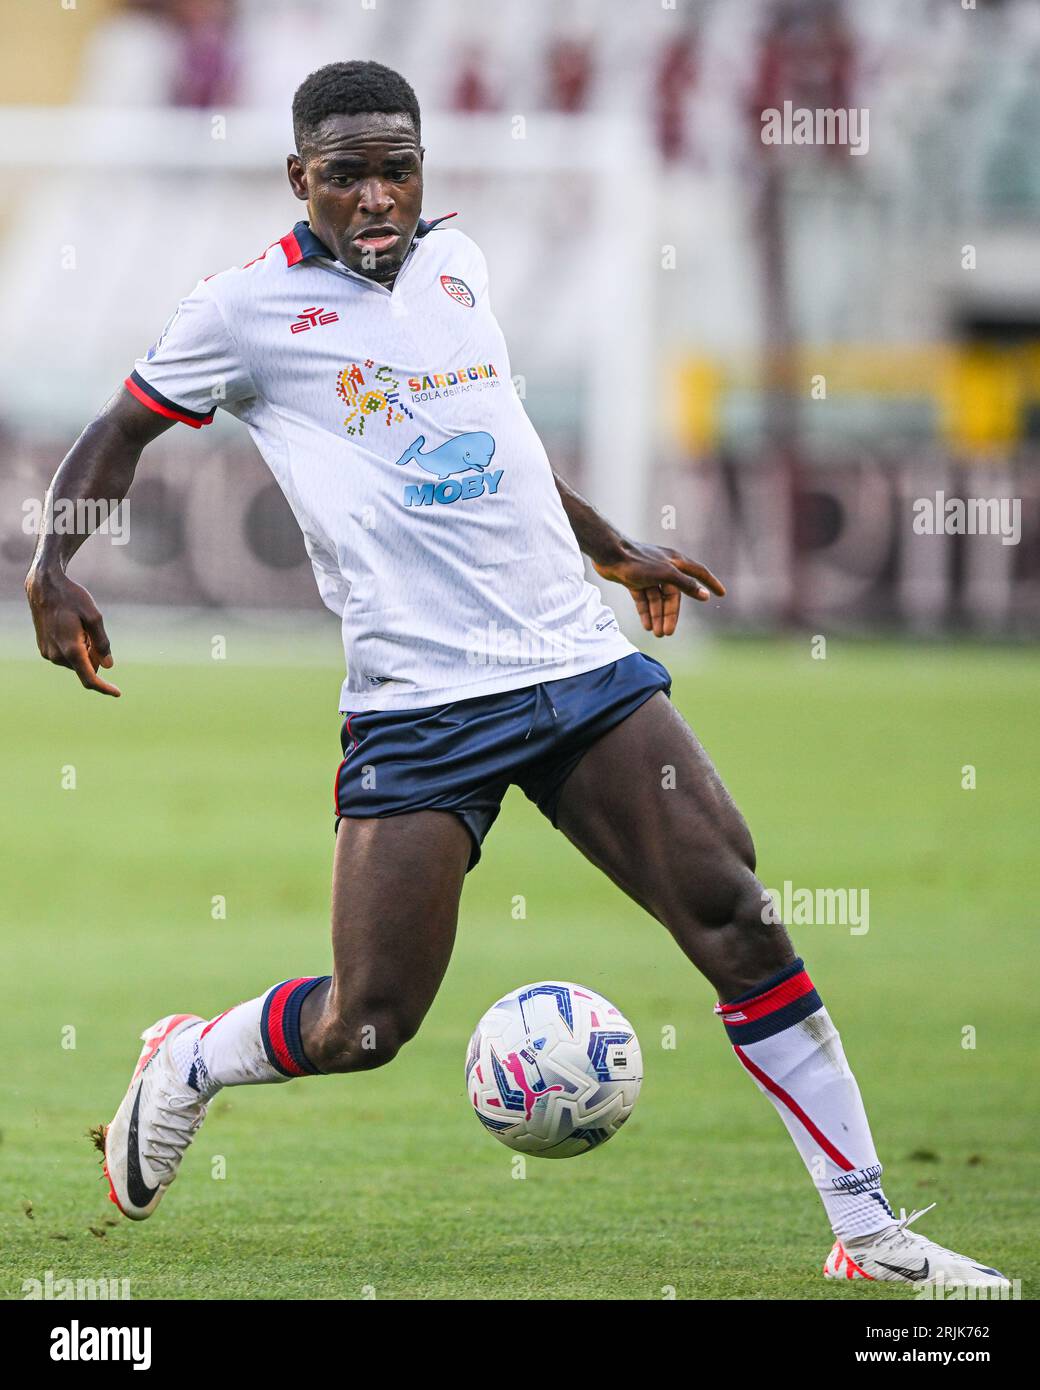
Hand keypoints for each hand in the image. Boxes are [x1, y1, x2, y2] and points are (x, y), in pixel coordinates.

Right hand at [25, 569, 120, 695]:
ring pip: (76, 661)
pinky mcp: (44, 649)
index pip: (89, 678)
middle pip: (86, 667)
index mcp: (71, 649)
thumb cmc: (71, 598)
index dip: (104, 687)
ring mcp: (49, 653)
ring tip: (77, 626)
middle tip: (90, 631)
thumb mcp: (94, 616)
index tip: (118, 693)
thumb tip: (108, 666)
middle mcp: (57, 655)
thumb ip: (102, 643)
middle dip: (94, 655)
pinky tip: (69, 628)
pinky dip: (74, 647)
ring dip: (84, 650)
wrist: (45, 587)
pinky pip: (66, 656)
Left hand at [592, 541, 724, 636]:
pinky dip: (645, 612)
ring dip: (657, 616)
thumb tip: (704, 595)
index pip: (698, 573)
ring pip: (657, 600)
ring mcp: (649, 575)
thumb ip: (686, 585)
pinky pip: (644, 599)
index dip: (710, 583)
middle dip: (670, 615)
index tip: (721, 594)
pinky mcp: (634, 580)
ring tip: (656, 634)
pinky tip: (646, 625)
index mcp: (675, 562)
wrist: (609, 554)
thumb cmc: (638, 561)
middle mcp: (664, 568)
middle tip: (667, 633)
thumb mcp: (666, 574)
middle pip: (673, 595)